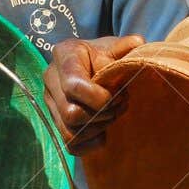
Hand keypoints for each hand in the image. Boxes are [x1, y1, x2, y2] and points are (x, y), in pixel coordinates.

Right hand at [44, 35, 143, 153]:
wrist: (88, 64)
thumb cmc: (102, 54)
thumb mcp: (113, 46)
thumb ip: (125, 46)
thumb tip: (139, 43)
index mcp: (64, 55)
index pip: (73, 85)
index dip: (99, 97)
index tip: (118, 94)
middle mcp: (50, 80)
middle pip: (70, 113)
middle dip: (102, 114)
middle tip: (119, 104)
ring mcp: (51, 104)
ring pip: (69, 132)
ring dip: (98, 128)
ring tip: (113, 114)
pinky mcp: (56, 122)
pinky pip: (70, 145)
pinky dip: (91, 143)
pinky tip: (104, 130)